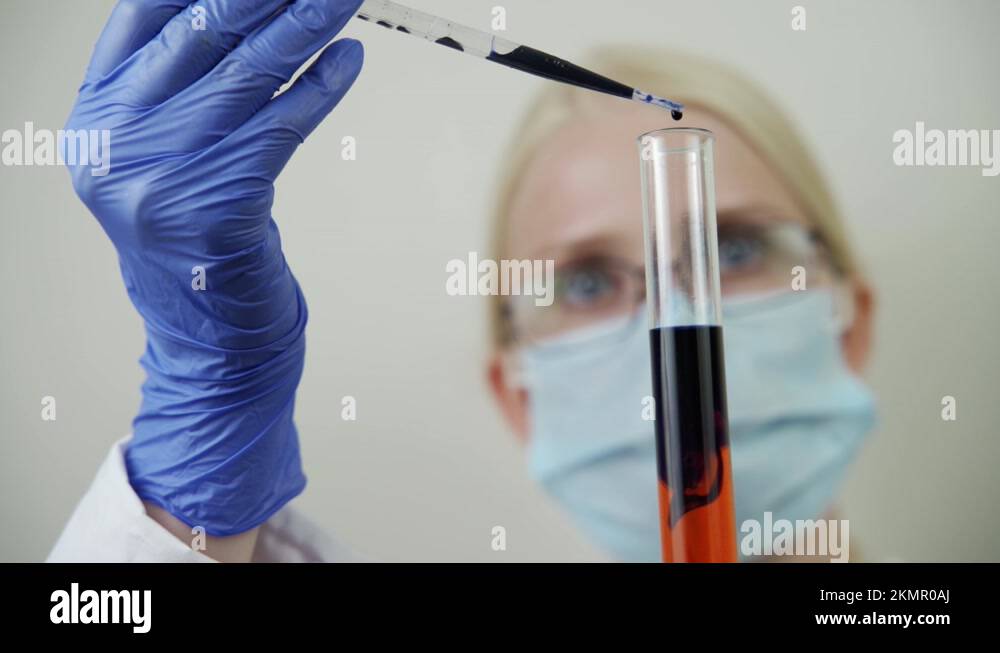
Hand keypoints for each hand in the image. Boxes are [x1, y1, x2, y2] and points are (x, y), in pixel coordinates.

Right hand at [65, 0, 363, 535]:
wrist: (206, 334)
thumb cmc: (196, 234)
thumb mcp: (166, 155)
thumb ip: (180, 87)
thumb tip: (247, 8)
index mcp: (95, 117)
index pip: (143, 15)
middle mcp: (115, 141)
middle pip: (200, 34)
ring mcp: (159, 177)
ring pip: (246, 75)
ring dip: (305, 25)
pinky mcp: (216, 209)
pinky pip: (281, 128)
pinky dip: (320, 89)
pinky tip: (349, 59)